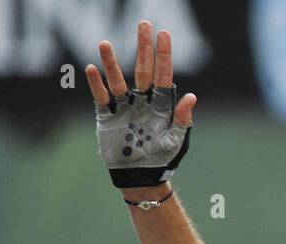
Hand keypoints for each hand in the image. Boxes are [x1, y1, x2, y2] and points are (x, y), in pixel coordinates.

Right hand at [87, 20, 196, 189]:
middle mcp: (142, 101)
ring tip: (105, 43)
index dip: (164, 55)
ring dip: (111, 62)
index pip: (163, 75)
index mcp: (161, 105)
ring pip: (118, 79)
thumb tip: (192, 96)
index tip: (164, 35)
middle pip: (143, 69)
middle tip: (144, 24)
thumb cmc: (162, 159)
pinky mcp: (108, 116)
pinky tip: (92, 69)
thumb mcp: (175, 140)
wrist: (140, 177)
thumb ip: (182, 119)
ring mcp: (124, 107)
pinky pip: (101, 96)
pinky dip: (97, 84)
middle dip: (143, 47)